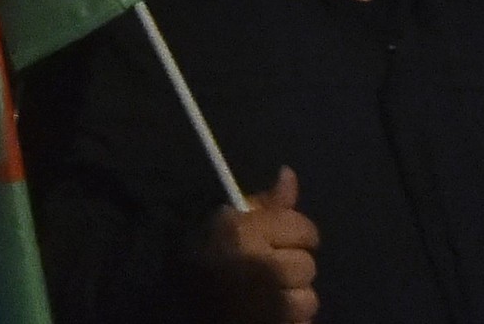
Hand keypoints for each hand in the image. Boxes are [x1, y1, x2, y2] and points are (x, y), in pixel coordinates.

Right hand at [197, 166, 317, 323]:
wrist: (175, 309)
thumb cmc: (201, 258)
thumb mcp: (228, 222)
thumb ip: (264, 202)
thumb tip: (288, 173)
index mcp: (248, 234)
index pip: (305, 230)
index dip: (295, 234)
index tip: (279, 240)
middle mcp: (266, 266)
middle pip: (307, 265)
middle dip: (291, 267)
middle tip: (268, 270)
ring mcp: (273, 304)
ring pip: (308, 299)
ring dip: (292, 297)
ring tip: (268, 295)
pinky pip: (302, 322)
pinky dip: (290, 320)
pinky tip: (269, 311)